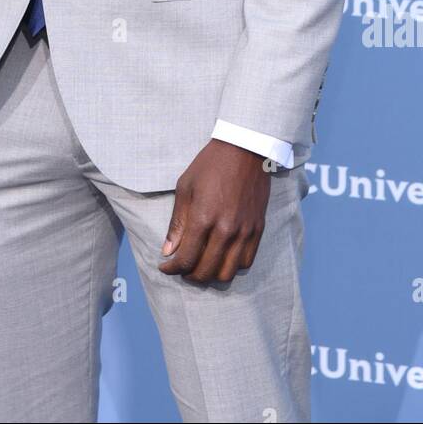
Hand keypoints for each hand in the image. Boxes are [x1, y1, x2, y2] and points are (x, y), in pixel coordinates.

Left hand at [159, 138, 271, 283]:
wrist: (244, 148)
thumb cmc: (210, 165)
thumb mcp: (185, 188)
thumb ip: (177, 223)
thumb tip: (168, 251)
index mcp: (203, 218)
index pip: (186, 259)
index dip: (171, 268)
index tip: (165, 267)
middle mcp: (226, 229)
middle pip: (206, 271)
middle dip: (189, 275)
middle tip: (181, 268)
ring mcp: (244, 231)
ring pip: (227, 273)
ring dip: (211, 275)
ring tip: (201, 265)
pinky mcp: (258, 229)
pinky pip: (246, 261)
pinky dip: (231, 266)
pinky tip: (221, 257)